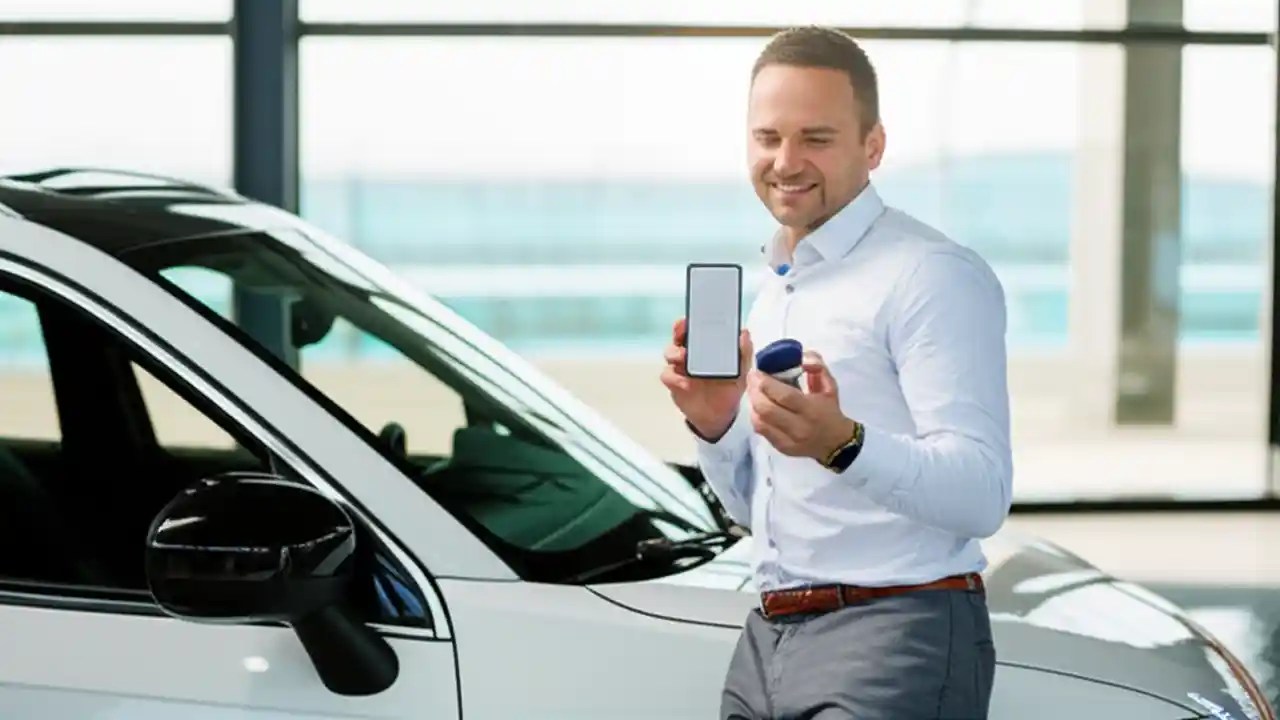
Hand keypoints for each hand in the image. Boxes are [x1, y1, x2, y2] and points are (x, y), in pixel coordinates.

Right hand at [660, 317, 752, 439]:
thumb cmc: (729, 387)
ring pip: (669, 353)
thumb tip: (744, 333)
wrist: (720, 414)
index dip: (691, 320)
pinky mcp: (675, 384)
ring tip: (684, 357)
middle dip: (679, 330)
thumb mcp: (741, 369)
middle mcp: (690, 354)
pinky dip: (675, 378)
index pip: (695, 328)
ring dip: (675, 352)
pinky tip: (686, 383)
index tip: (692, 316)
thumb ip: (744, 351)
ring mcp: (680, 368)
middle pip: (678, 336)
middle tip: (683, 330)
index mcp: (705, 346)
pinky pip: (668, 376)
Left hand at [747, 350, 855, 460]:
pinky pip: (761, 431)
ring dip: (753, 403)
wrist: (836, 443)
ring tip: (753, 391)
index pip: (783, 396)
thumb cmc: (830, 410)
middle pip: (767, 409)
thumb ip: (817, 367)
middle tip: (752, 379)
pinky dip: (756, 416)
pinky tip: (758, 407)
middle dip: (754, 391)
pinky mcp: (781, 448)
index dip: (766, 383)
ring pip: (760, 421)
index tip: (757, 372)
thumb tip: (801, 357)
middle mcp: (799, 427)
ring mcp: (789, 440)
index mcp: (811, 410)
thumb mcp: (830, 385)